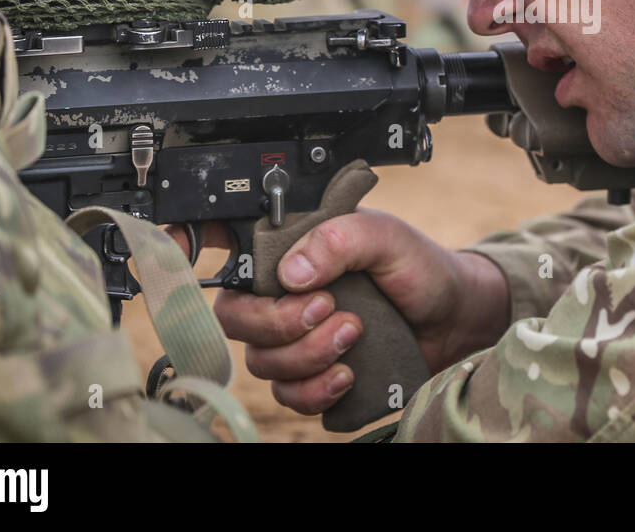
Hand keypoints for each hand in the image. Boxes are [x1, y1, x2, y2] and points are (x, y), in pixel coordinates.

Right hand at [195, 210, 509, 415]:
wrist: (456, 319)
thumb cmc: (420, 269)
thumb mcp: (388, 238)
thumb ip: (341, 239)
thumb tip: (292, 272)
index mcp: (292, 247)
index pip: (225, 240)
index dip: (189, 241)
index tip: (178, 246)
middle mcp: (283, 292)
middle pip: (234, 316)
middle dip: (278, 322)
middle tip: (329, 309)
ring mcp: (295, 337)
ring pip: (260, 361)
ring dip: (305, 355)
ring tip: (353, 335)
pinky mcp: (313, 375)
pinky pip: (287, 397)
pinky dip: (314, 391)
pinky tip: (347, 375)